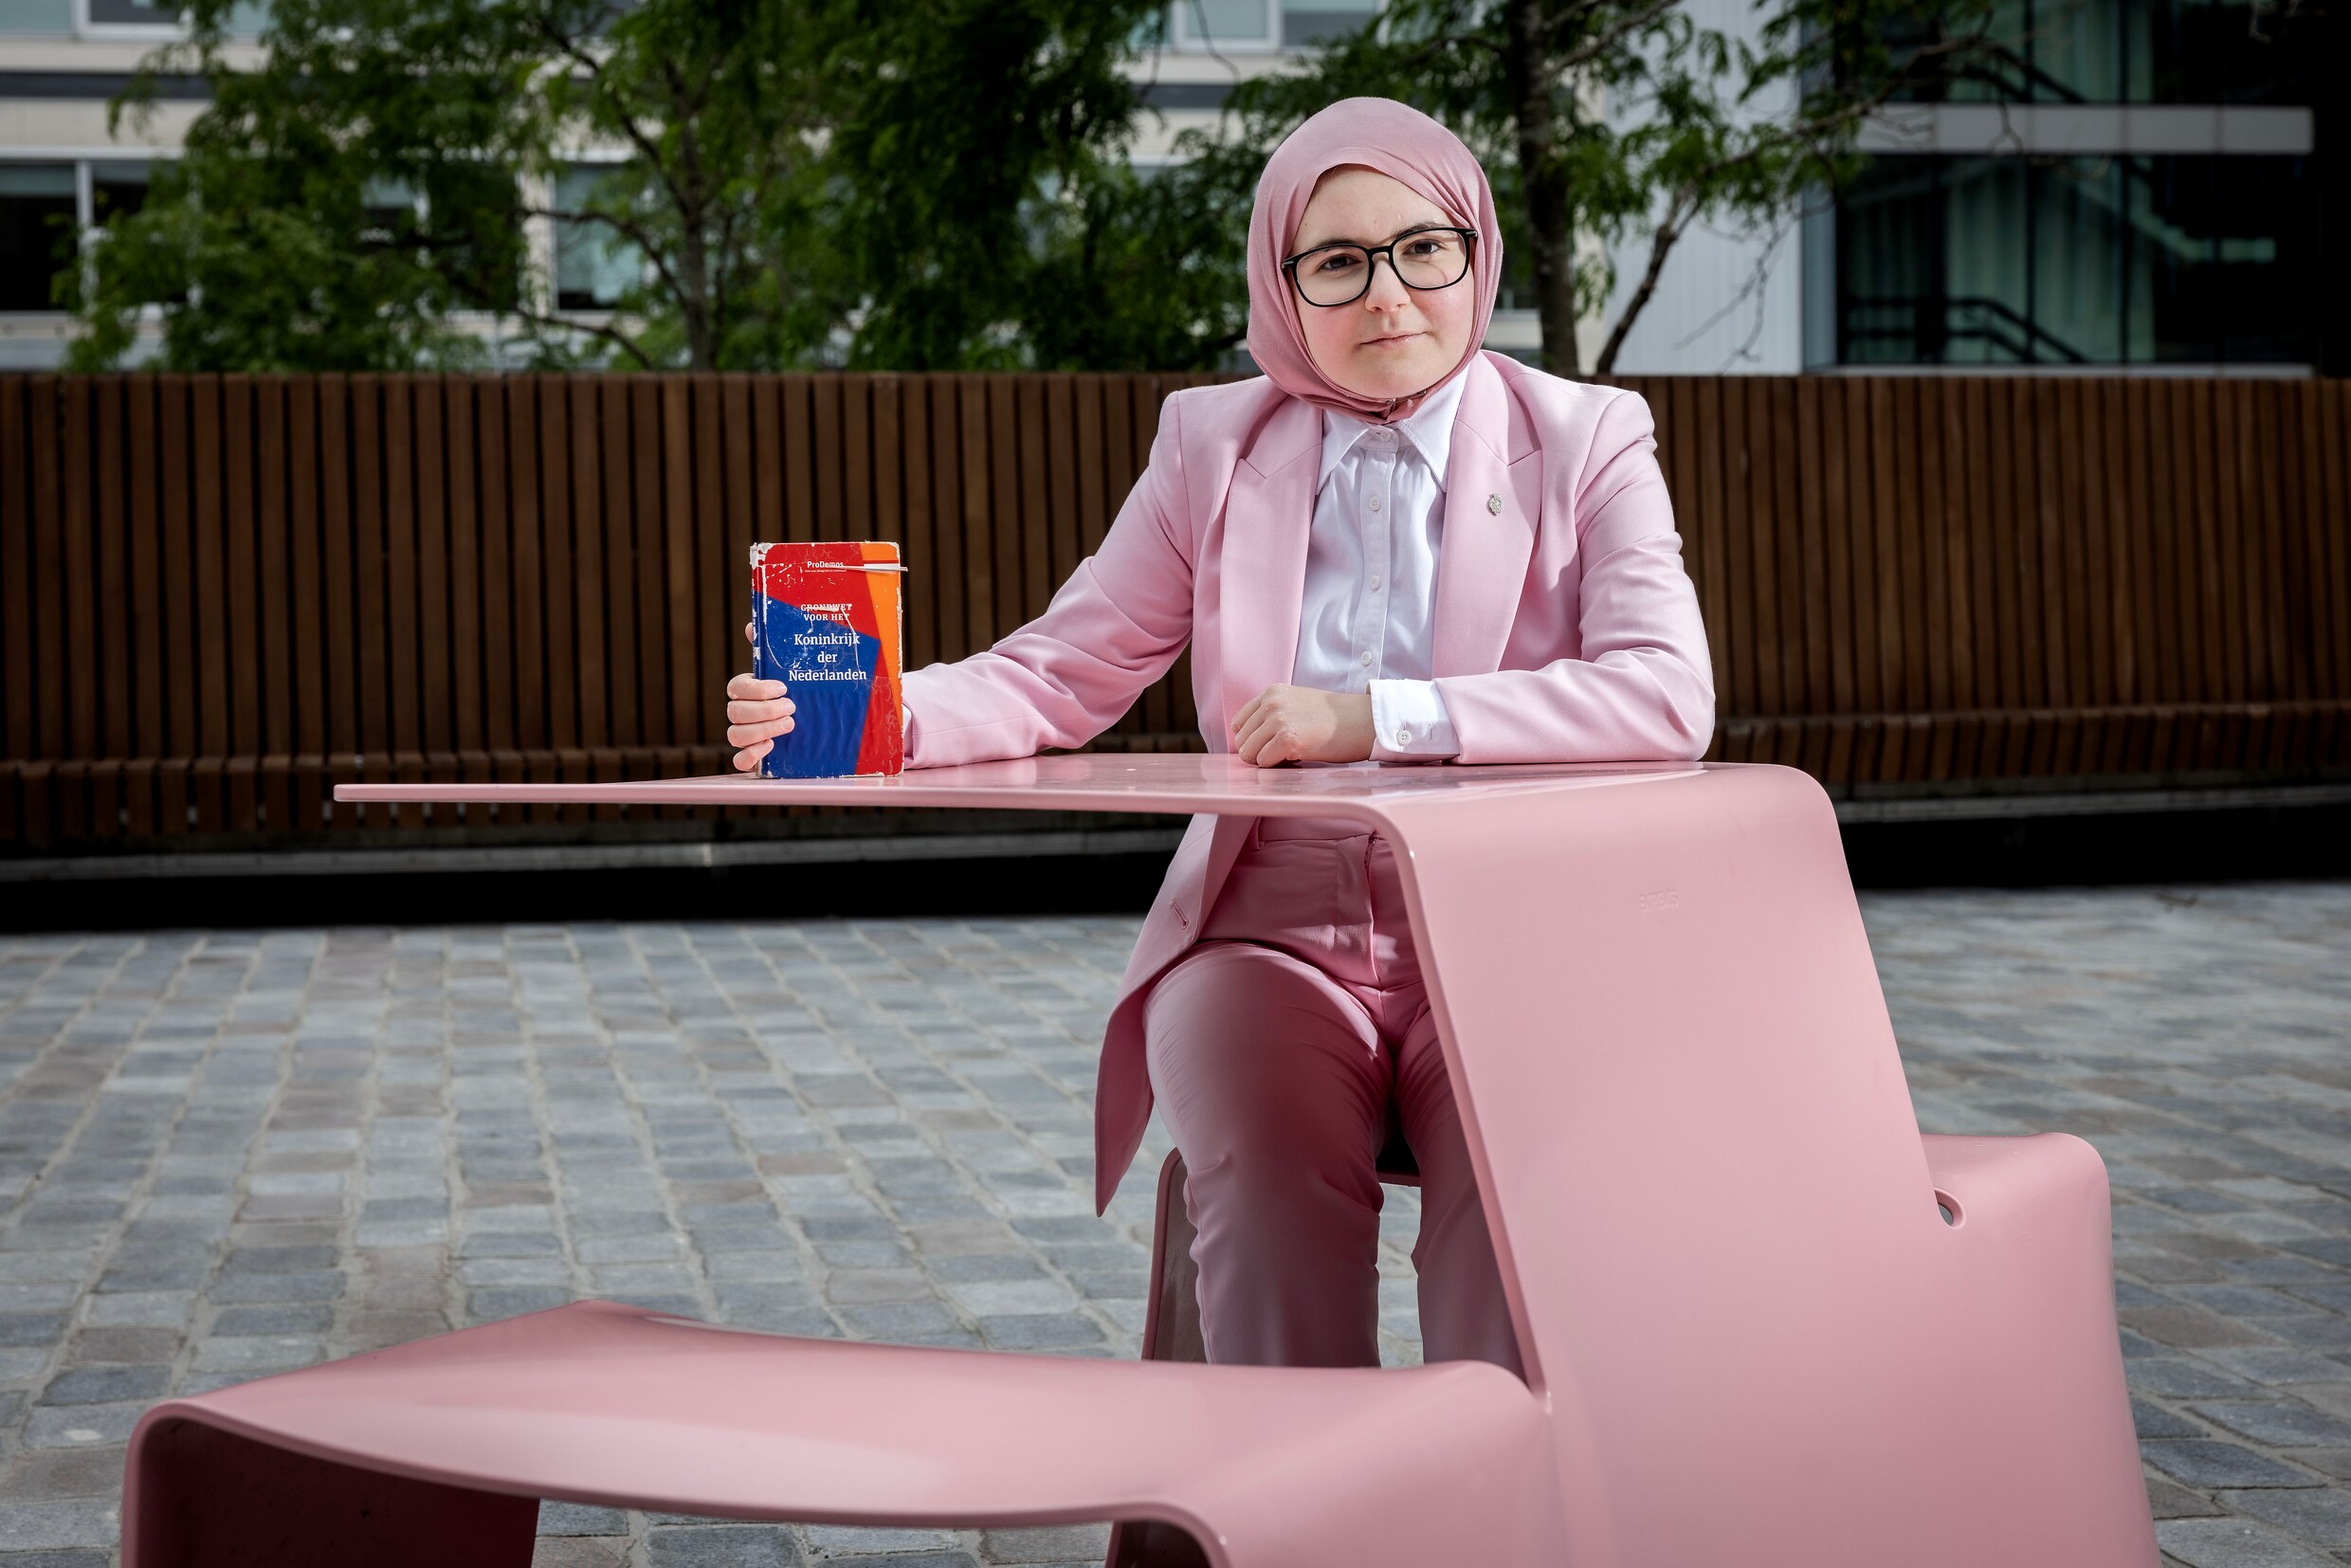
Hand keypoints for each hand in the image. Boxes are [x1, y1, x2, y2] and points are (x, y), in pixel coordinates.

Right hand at [727, 619, 795, 771]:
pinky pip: (739, 761)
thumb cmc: (805, 692)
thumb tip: (752, 625)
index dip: (756, 689)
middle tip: (791, 707)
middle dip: (763, 710)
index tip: (783, 687)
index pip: (736, 688)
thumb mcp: (795, 669)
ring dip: (761, 730)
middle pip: (733, 712)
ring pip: (734, 735)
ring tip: (789, 725)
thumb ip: (775, 648)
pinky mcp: (754, 757)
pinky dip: (752, 755)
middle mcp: (743, 713)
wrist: (824, 723)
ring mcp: (747, 736)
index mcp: (749, 691)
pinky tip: (771, 747)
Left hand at [1232, 684, 1373, 766]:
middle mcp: (1271, 704)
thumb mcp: (1297, 703)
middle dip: (1259, 751)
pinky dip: (1277, 766)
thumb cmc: (1334, 718)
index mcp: (1272, 693)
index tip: (1271, 743)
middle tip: (1285, 750)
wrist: (1363, 720)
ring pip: (1248, 753)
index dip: (1253, 738)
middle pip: (1242, 740)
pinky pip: (1263, 762)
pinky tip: (1297, 757)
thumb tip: (1248, 743)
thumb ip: (1272, 715)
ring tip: (1291, 753)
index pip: (1240, 723)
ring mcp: (1278, 721)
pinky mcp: (1287, 740)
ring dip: (1267, 759)